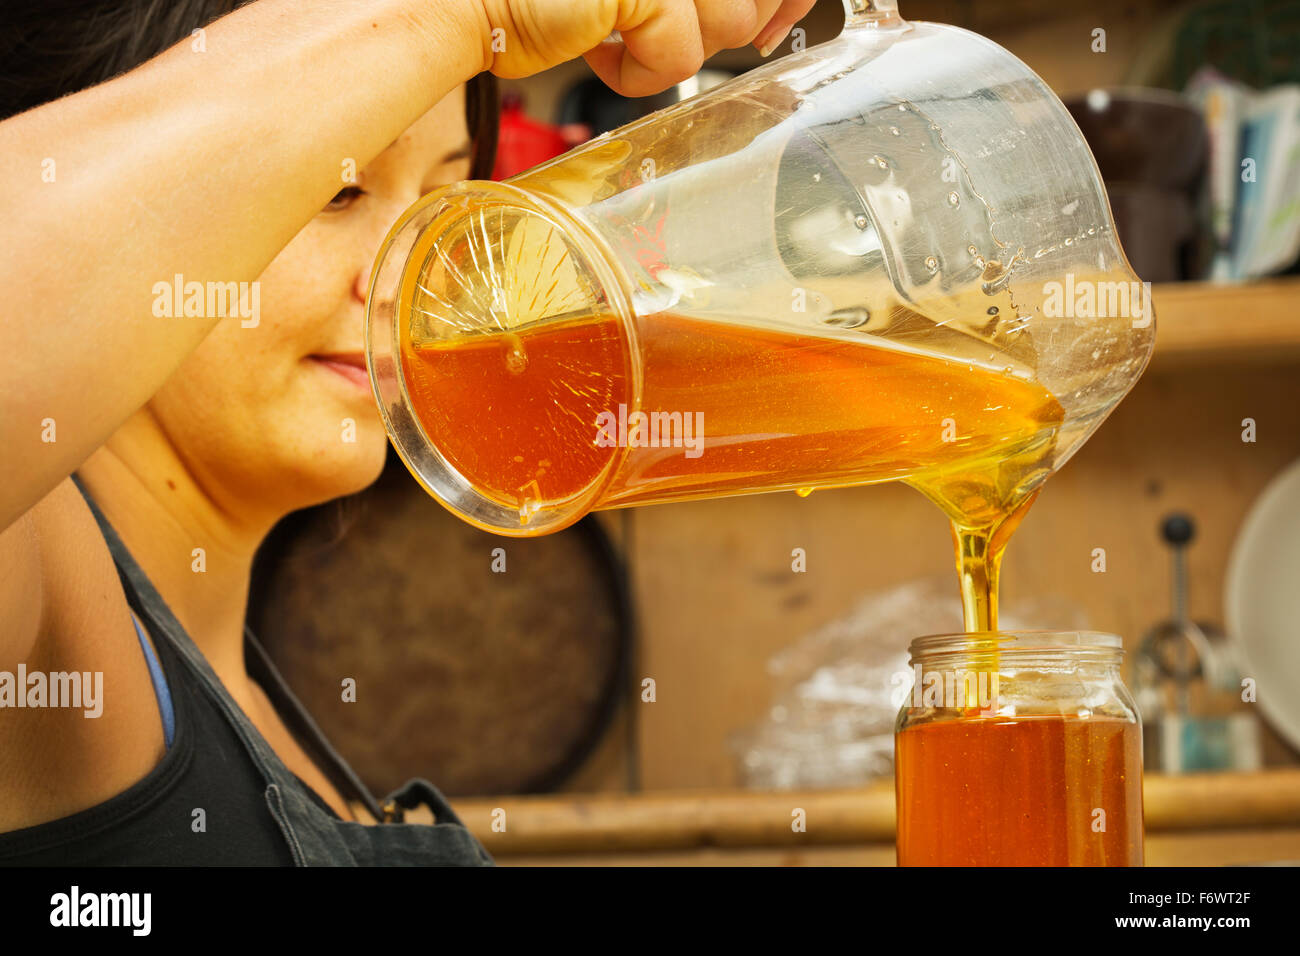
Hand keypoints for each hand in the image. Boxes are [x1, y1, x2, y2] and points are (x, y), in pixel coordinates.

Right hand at [473, 0, 817, 95]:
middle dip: (723, 28)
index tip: (769, 24)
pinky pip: (680, 61)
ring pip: (729, 29)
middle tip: (666, 28)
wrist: (473, 1)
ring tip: (625, 32)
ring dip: (675, 49)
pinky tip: (600, 51)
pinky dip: (639, 75)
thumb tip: (766, 14)